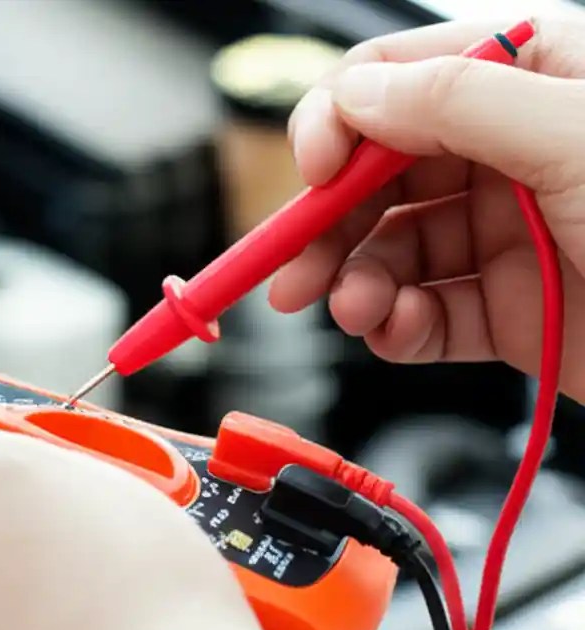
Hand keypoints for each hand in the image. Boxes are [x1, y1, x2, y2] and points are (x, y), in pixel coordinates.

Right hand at [268, 15, 584, 401]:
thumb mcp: (577, 136)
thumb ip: (459, 102)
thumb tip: (358, 94)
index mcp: (531, 80)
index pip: (400, 81)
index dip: (342, 123)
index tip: (314, 174)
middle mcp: (507, 152)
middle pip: (377, 175)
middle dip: (328, 223)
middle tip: (292, 269)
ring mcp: (504, 233)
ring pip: (389, 250)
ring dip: (355, 282)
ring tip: (351, 309)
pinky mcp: (505, 309)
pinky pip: (423, 313)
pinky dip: (394, 326)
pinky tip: (393, 330)